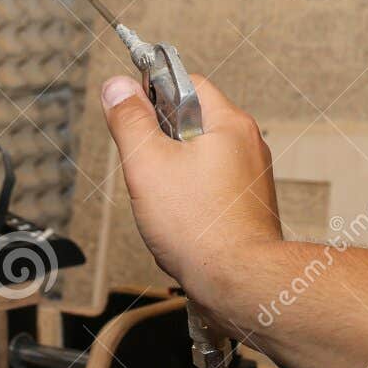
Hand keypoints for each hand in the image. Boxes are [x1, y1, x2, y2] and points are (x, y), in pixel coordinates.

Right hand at [98, 73, 281, 310]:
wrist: (239, 283)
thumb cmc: (201, 229)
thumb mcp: (147, 164)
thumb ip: (130, 121)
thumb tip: (117, 86)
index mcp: (229, 123)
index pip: (187, 83)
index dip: (153, 92)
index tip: (132, 111)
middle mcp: (247, 144)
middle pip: (191, 121)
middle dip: (160, 142)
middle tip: (145, 167)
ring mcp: (250, 176)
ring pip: (198, 157)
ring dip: (172, 173)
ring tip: (163, 201)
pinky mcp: (247, 205)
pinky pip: (209, 186)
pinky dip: (189, 197)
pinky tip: (179, 221)